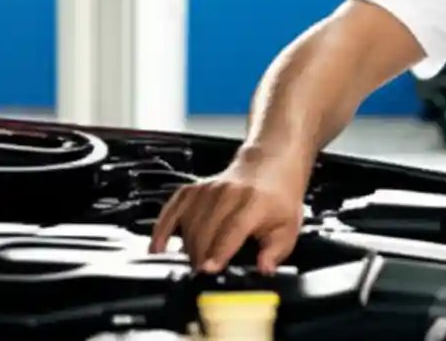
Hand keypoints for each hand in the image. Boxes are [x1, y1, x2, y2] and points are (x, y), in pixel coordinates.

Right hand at [148, 152, 307, 273]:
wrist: (267, 169)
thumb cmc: (277, 201)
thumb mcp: (287, 228)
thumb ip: (276, 251)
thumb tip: (264, 269)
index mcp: (253, 202)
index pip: (232, 229)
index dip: (218, 251)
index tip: (208, 270)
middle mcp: (227, 193)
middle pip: (205, 231)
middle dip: (201, 258)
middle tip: (203, 277)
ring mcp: (206, 190)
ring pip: (187, 226)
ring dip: (187, 250)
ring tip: (196, 264)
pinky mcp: (191, 190)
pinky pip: (170, 212)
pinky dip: (162, 231)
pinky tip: (158, 248)